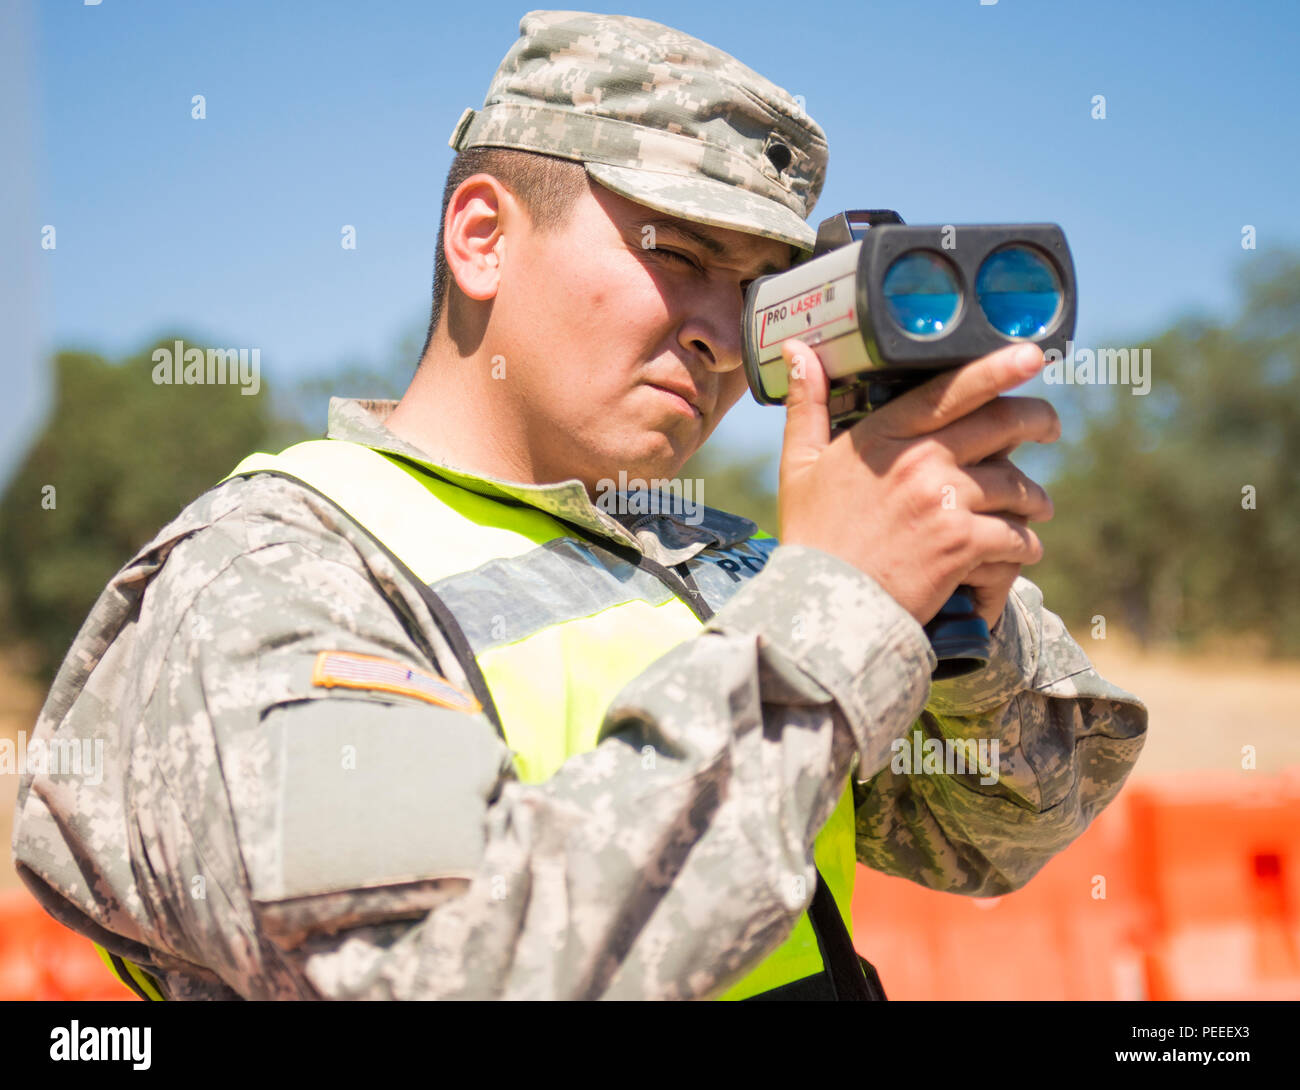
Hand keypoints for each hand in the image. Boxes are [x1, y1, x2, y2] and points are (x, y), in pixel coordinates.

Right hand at [776, 337, 1057, 629]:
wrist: (823, 606)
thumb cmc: (813, 536)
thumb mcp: (800, 466)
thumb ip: (806, 405)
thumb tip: (796, 349)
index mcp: (884, 435)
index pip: (951, 389)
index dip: (998, 367)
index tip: (1032, 354)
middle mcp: (920, 460)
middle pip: (1001, 423)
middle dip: (1038, 421)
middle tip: (1050, 428)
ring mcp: (944, 501)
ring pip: (1016, 484)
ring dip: (1034, 497)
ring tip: (1036, 506)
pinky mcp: (961, 543)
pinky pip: (1016, 535)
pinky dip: (1025, 544)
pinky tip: (1022, 549)